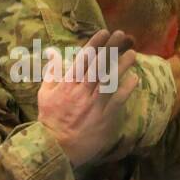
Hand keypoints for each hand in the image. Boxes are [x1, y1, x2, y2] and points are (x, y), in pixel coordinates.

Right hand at [37, 29, 137, 166]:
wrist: (56, 147)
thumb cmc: (50, 120)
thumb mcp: (45, 93)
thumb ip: (51, 72)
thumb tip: (53, 53)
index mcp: (67, 83)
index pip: (83, 58)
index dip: (95, 44)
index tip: (104, 32)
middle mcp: (81, 91)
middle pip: (99, 65)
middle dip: (111, 48)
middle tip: (121, 35)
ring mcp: (94, 104)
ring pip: (110, 80)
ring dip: (122, 65)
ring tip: (132, 53)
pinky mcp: (104, 118)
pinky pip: (118, 100)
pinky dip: (126, 89)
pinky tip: (134, 79)